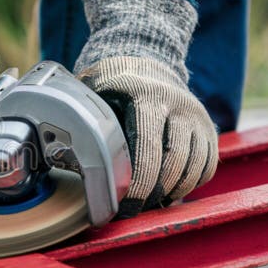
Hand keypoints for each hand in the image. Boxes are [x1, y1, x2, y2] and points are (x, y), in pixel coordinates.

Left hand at [74, 0, 217, 216]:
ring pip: (193, 168)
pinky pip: (206, 166)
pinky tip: (166, 190)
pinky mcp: (208, 126)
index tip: (121, 205)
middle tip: (132, 209)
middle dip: (152, 194)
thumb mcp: (88, 92)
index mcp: (143, 95)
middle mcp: (177, 103)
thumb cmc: (107, 84)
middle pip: (173, 164)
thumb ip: (80, 121)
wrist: (144, 58)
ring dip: (171, 192)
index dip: (135, 183)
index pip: (147, 149)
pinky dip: (188, 184)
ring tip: (147, 202)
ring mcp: (196, 115)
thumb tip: (59, 159)